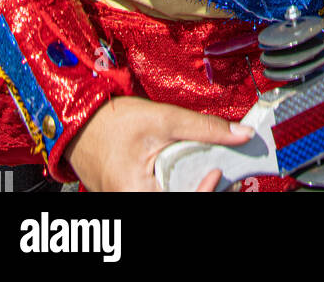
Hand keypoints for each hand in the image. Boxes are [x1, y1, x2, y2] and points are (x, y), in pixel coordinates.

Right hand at [67, 96, 253, 191]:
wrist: (81, 123)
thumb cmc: (113, 122)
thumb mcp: (164, 118)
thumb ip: (205, 128)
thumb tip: (242, 134)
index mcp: (137, 192)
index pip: (181, 203)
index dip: (205, 193)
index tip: (218, 173)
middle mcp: (132, 203)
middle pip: (180, 202)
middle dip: (204, 193)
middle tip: (221, 177)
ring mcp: (131, 202)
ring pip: (173, 201)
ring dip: (194, 190)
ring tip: (210, 175)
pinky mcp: (133, 197)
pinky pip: (162, 197)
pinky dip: (180, 188)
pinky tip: (192, 176)